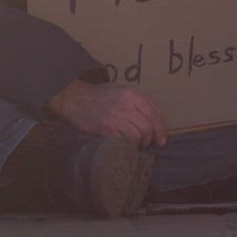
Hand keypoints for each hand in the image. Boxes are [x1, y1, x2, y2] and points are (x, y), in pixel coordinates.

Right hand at [47, 80, 167, 147]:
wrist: (75, 99)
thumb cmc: (100, 96)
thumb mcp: (121, 91)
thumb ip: (139, 101)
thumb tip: (156, 118)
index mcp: (131, 94)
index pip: (153, 113)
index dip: (160, 128)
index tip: (161, 138)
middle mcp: (125, 105)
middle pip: (147, 126)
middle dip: (151, 138)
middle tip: (147, 143)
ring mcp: (115, 117)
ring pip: (138, 135)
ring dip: (139, 143)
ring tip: (136, 144)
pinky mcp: (105, 128)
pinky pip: (124, 141)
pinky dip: (128, 145)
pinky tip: (125, 145)